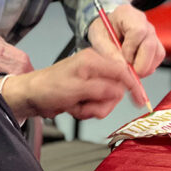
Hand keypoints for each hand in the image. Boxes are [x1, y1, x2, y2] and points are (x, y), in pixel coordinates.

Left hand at [0, 48, 137, 121]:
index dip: (133, 85)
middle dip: (101, 103)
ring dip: (92, 108)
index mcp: (94, 60)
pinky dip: (87, 110)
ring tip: (75, 105)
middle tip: (84, 104)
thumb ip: (100, 89)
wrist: (30, 96)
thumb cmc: (47, 88)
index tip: (139, 99)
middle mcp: (96, 68)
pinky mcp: (88, 92)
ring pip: (107, 101)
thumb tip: (120, 91)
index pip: (123, 70)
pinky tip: (74, 106)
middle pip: (117, 90)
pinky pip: (98, 106)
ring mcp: (92, 81)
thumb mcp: (74, 89)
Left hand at [87, 4, 164, 77]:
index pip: (138, 31)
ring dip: (144, 66)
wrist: (107, 28)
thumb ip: (109, 52)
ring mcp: (151, 32)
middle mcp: (143, 21)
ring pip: (157, 53)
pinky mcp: (156, 43)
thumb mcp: (98, 40)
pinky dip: (148, 66)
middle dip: (139, 63)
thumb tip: (124, 68)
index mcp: (127, 14)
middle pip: (150, 44)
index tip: (122, 57)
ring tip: (130, 67)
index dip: (131, 49)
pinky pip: (158, 57)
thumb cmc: (103, 30)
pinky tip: (135, 65)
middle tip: (127, 70)